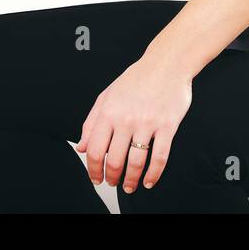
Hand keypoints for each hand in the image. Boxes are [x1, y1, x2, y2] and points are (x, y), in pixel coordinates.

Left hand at [74, 54, 192, 192]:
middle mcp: (126, 118)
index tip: (96, 178)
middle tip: (113, 183)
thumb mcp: (107, 96)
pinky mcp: (167, 126)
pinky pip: (159, 157)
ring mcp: (147, 123)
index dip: (93, 169)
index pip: (95, 150)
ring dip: (131, 180)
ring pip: (136, 162)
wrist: (167, 63)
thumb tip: (81, 147)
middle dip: (112, 177)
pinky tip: (149, 181)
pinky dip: (154, 174)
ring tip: (129, 186)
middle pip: (114, 160)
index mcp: (108, 112)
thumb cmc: (137, 78)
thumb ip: (91, 122)